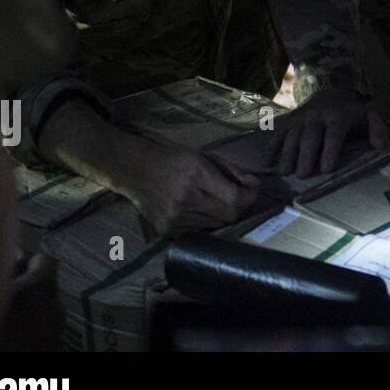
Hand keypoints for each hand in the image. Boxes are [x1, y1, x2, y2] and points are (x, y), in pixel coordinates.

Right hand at [119, 140, 260, 237]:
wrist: (136, 171)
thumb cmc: (173, 159)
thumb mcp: (203, 157)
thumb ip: (230, 171)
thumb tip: (252, 186)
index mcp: (196, 177)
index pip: (234, 199)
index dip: (250, 196)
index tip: (253, 188)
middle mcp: (186, 201)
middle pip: (228, 216)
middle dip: (241, 206)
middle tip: (241, 196)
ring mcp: (175, 220)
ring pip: (215, 225)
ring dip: (223, 215)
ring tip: (218, 201)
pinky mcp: (167, 232)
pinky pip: (198, 232)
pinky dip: (206, 222)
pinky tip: (200, 209)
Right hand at [268, 89, 388, 178]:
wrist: (331, 96)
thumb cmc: (352, 115)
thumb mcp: (369, 118)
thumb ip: (377, 130)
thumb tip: (381, 146)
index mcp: (338, 116)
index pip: (334, 133)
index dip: (330, 150)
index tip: (327, 169)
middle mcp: (317, 116)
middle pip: (310, 137)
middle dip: (306, 156)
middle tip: (303, 175)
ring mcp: (301, 118)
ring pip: (292, 136)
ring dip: (288, 154)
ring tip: (286, 173)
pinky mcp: (289, 121)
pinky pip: (278, 133)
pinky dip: (271, 147)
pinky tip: (266, 163)